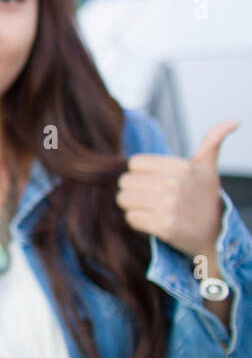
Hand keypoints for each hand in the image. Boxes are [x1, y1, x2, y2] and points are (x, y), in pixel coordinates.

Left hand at [117, 121, 237, 262]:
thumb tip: (234, 121)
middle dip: (135, 191)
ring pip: (124, 199)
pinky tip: (155, 223)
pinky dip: (138, 222)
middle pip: (125, 182)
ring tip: (154, 210)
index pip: (134, 163)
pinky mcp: (164, 226)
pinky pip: (130, 218)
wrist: (217, 235)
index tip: (157, 183)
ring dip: (134, 206)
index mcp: (181, 166)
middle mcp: (174, 184)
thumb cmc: (206, 198)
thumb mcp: (208, 169)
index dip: (141, 174)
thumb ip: (212, 142)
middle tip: (153, 199)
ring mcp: (168, 205)